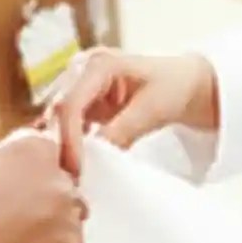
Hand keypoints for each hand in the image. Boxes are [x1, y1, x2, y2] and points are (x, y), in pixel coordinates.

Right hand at [0, 129, 86, 242]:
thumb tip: (25, 154)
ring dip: (50, 229)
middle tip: (8, 221)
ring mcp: (68, 219)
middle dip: (43, 200)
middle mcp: (59, 181)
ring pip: (68, 220)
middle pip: (63, 186)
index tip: (20, 185)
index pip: (49, 151)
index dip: (31, 171)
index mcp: (34, 150)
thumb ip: (9, 155)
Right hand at [43, 48, 219, 175]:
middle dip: (61, 144)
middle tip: (69, 178)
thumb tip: (93, 155)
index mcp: (99, 64)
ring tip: (71, 175)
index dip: (69, 138)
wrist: (184, 84)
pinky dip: (70, 144)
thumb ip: (122, 131)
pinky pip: (67, 124)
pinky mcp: (83, 101)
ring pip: (58, 119)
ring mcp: (79, 84)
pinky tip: (76, 165)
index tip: (76, 169)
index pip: (71, 104)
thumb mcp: (152, 110)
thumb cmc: (172, 88)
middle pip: (58, 110)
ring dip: (62, 146)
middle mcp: (81, 69)